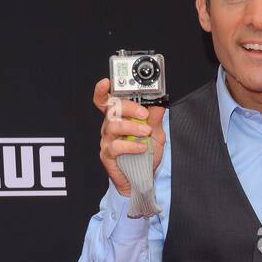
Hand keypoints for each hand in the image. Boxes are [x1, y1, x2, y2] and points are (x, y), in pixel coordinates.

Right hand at [93, 77, 165, 196]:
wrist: (142, 179)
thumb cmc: (145, 155)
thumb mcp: (155, 134)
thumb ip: (155, 118)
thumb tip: (159, 101)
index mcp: (119, 116)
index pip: (106, 99)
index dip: (102, 90)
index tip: (107, 82)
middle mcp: (110, 125)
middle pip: (112, 108)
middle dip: (128, 107)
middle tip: (143, 114)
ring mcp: (107, 140)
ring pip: (113, 125)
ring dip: (132, 127)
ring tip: (146, 132)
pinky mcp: (107, 155)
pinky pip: (115, 146)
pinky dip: (130, 145)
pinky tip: (141, 147)